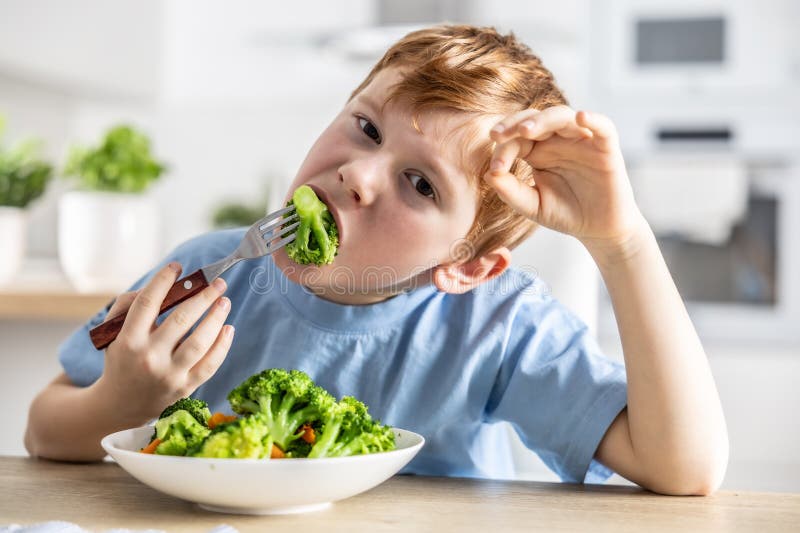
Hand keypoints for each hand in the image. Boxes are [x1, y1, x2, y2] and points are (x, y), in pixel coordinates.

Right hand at [95, 263, 234, 423]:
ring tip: (224, 301)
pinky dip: (222, 346)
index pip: (148, 303)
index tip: (178, 267)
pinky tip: (228, 328)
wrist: (120, 405)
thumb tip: (160, 286)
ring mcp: (169, 375)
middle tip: (218, 282)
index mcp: (128, 340)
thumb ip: (128, 306)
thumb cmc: (121, 360)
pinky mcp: (185, 388)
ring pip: (199, 342)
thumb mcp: (112, 333)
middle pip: (181, 320)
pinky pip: (210, 365)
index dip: (163, 280)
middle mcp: (149, 358)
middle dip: (203, 296)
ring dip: (216, 318)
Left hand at [484, 105, 646, 257]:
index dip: (503, 150)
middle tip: (497, 135)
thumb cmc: (564, 213)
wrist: (598, 229)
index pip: (516, 140)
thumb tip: (488, 174)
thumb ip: (511, 191)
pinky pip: (602, 126)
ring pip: (562, 116)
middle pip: (534, 118)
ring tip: (525, 130)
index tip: (496, 168)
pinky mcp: (606, 147)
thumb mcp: (532, 205)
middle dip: (514, 123)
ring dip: (543, 120)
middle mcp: (558, 140)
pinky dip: (593, 119)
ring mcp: (582, 140)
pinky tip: (581, 117)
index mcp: (537, 151)